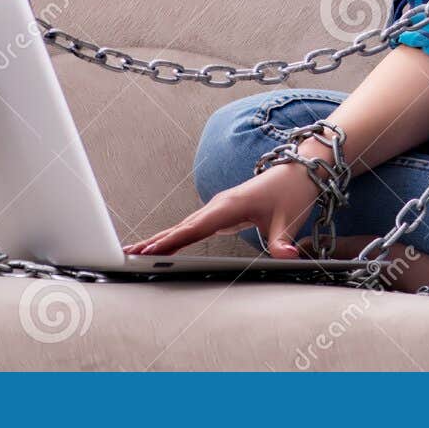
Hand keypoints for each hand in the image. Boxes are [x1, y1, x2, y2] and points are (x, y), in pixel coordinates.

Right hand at [121, 161, 321, 257]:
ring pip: (184, 225)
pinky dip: (175, 235)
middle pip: (182, 226)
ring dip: (160, 237)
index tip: (150, 250)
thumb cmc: (293, 192)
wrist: (300, 171)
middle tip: (128, 254)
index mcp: (230, 205)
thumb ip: (283, 241)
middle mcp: (219, 204)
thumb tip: (287, 256)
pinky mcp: (222, 211)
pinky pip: (193, 226)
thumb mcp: (290, 220)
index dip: (173, 240)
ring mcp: (219, 207)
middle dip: (155, 240)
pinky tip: (162, 245)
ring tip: (134, 252)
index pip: (196, 227)